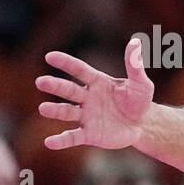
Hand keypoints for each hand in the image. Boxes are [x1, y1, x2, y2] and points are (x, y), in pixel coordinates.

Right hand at [38, 38, 154, 150]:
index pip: (79, 70)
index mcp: (97, 82)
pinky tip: (49, 142)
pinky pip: (72, 137)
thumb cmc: (139, 101)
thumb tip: (135, 42)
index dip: (65, 63)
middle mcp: (87, 98)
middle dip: (55, 86)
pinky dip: (61, 140)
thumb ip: (135, 65)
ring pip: (67, 112)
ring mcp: (86, 116)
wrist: (143, 125)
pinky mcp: (89, 134)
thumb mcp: (141, 84)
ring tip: (43, 108)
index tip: (50, 57)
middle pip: (68, 90)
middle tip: (40, 81)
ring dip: (55, 110)